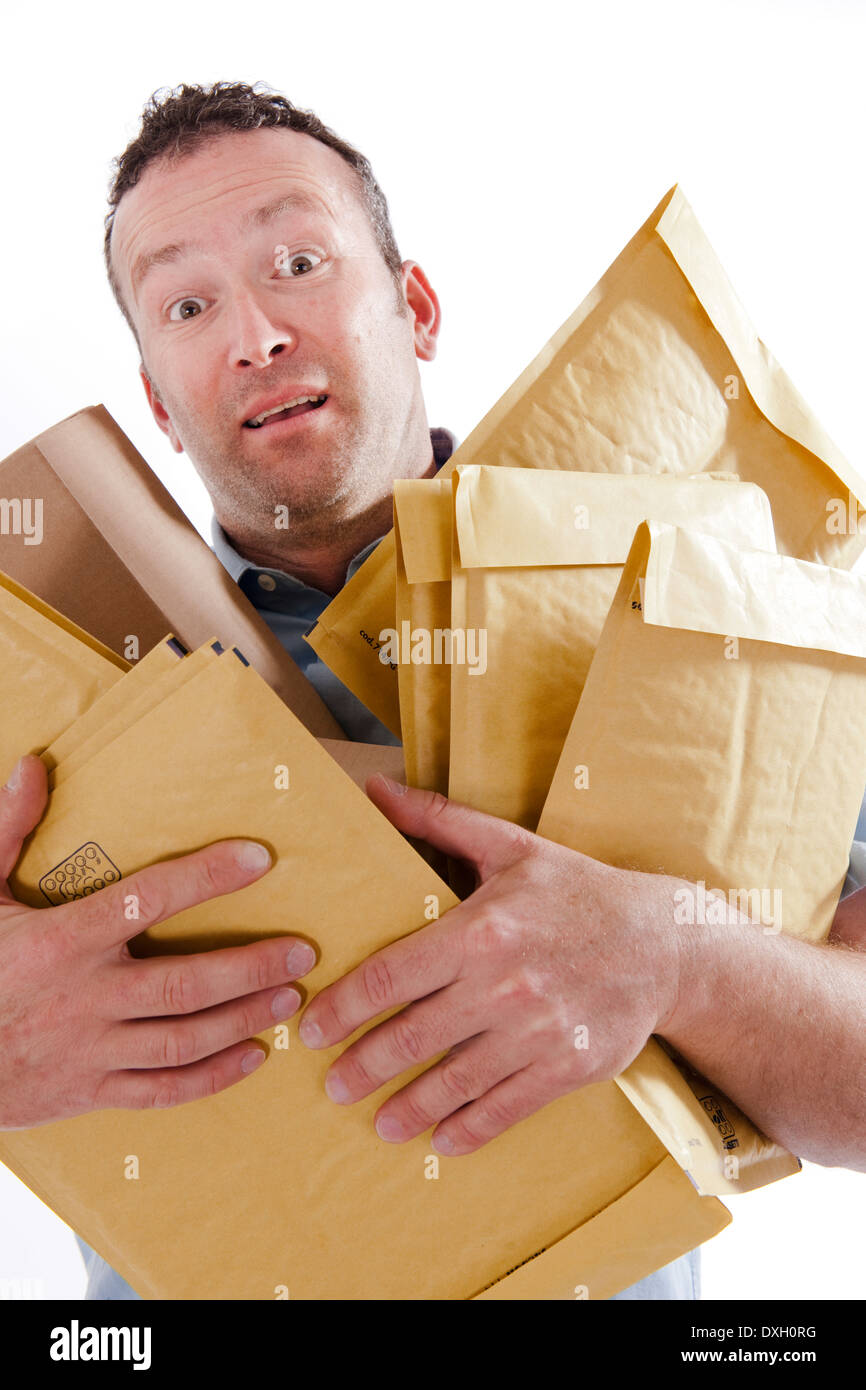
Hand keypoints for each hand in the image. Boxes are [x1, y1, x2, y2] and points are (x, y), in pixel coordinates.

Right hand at [0, 755, 315, 1129]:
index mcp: (62, 941)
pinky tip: (253, 1056)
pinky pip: (162, 1091)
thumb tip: (33, 765)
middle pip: (184, 983)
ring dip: (243, 1019)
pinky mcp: (90, 1093)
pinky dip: (212, 1077)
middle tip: (302, 951)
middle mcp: (85, 998)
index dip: (206, 877)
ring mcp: (90, 1052)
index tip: (259, 857)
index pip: (146, 900)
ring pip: (183, 1040)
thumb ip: (7, 829)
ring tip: (290, 998)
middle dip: (250, 966)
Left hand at [299, 775, 681, 1155]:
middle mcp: (504, 984)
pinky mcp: (568, 1066)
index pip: (390, 976)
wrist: (666, 942)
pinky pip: (506, 1107)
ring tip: (379, 1123)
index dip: (343, 1008)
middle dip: (364, 1067)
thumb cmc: (578, 891)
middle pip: (412, 1037)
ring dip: (408, 1108)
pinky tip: (442, 1140)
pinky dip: (469, 1128)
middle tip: (334, 1085)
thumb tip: (373, 788)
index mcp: (481, 929)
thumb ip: (438, 821)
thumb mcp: (511, 846)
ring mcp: (537, 1032)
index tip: (313, 1029)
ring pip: (455, 1082)